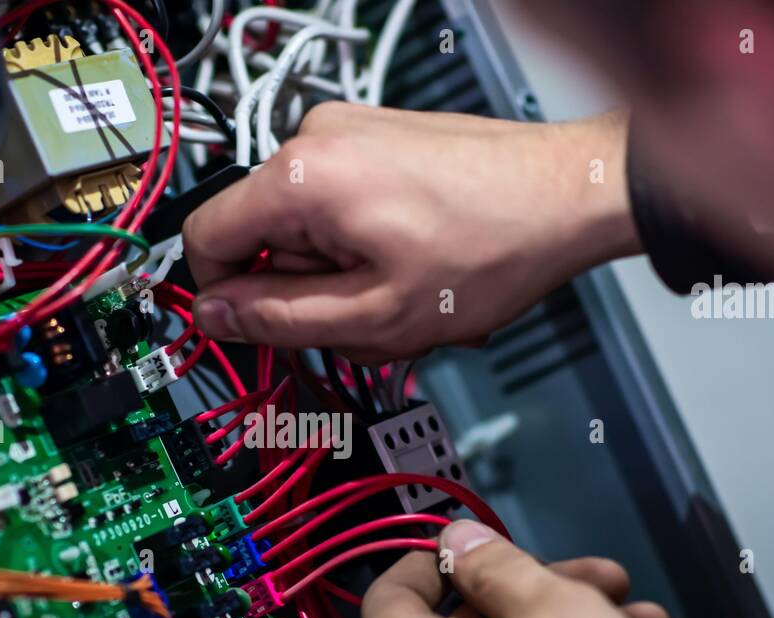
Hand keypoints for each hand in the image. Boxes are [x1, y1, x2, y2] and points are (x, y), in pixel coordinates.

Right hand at [183, 105, 639, 363]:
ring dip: (344, 276)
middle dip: (307, 292)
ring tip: (405, 291)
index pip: (204, 240)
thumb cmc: (492, 248)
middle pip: (262, 240)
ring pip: (305, 232)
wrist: (569, 196)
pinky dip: (366, 247)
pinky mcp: (375, 139)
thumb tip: (214, 317)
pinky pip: (339, 208)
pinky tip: (414, 265)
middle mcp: (313, 139)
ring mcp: (348, 132)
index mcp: (300, 178)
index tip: (261, 329)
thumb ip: (279, 320)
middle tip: (370, 316)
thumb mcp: (373, 316)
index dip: (224, 298)